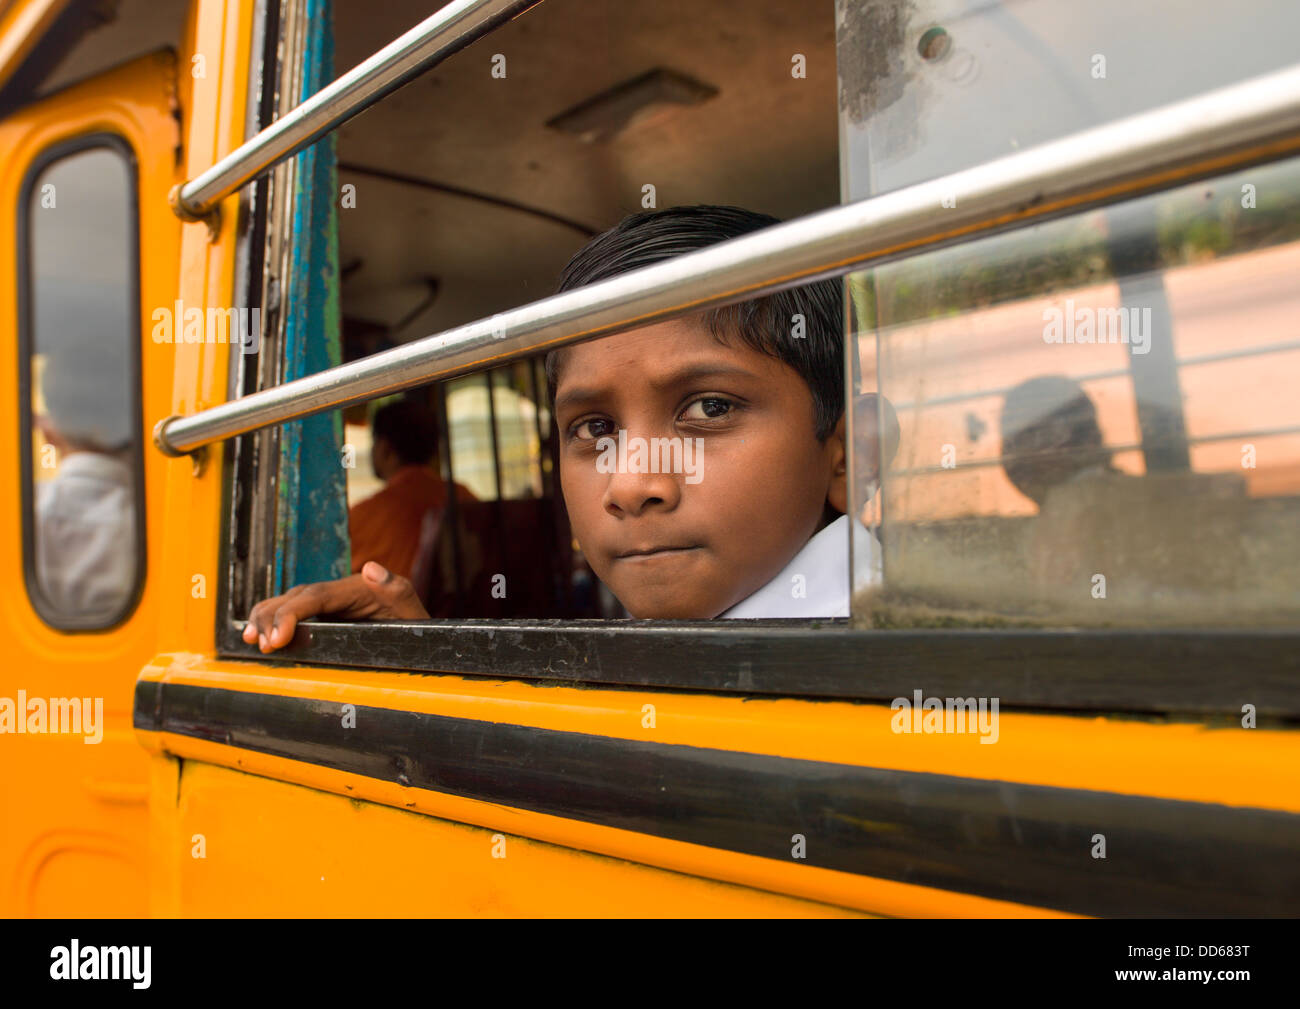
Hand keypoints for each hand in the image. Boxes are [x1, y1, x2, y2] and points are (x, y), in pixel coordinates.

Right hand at [241, 561, 429, 652]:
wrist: (419, 641)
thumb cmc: (416, 628)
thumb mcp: (412, 610)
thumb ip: (396, 590)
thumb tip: (373, 568)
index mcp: (357, 588)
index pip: (315, 595)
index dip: (291, 614)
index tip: (278, 638)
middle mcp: (338, 592)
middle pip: (294, 597)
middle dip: (271, 618)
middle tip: (262, 644)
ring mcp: (329, 604)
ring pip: (287, 604)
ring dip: (265, 619)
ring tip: (252, 640)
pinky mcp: (323, 616)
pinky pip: (292, 614)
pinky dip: (271, 622)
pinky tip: (256, 636)